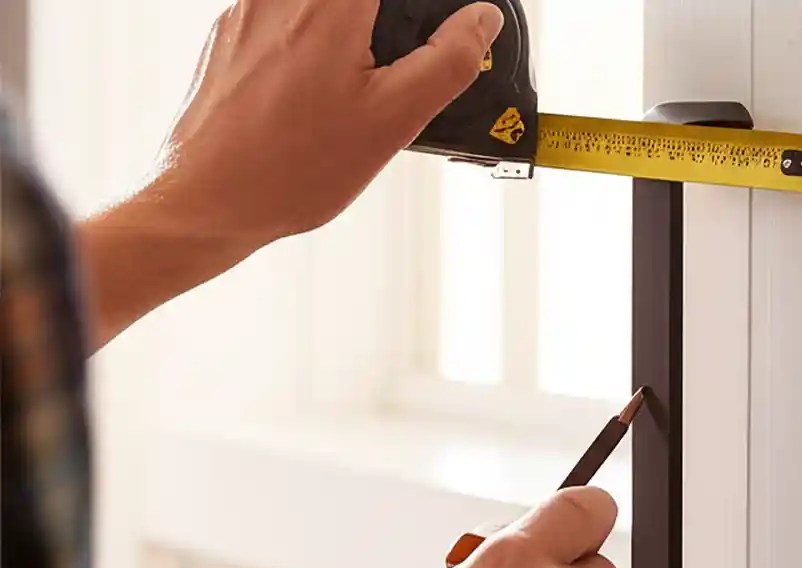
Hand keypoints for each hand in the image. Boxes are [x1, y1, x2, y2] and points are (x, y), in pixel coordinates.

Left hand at [149, 0, 503, 245]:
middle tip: (393, 62)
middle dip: (385, 22)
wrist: (209, 202)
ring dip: (348, 28)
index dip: (414, 9)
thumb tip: (481, 20)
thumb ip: (448, 60)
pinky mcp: (228, 36)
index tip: (426, 25)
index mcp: (330, 5)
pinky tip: (315, 93)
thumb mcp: (394, 119)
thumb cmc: (293, 169)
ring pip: (316, 7)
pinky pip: (282, 15)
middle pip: (356, 2)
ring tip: (355, 84)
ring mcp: (247, 11)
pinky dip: (310, 38)